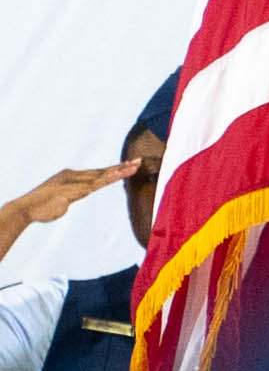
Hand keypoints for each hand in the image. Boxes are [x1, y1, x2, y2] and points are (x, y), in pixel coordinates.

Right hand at [5, 161, 142, 231]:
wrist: (27, 209)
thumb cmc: (41, 209)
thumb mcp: (59, 204)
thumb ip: (65, 201)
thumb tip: (64, 203)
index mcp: (71, 178)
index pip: (96, 174)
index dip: (112, 171)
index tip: (127, 166)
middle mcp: (74, 176)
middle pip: (102, 171)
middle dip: (121, 167)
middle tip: (138, 161)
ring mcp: (75, 181)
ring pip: (102, 175)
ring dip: (120, 170)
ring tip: (135, 166)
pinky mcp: (76, 189)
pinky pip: (97, 183)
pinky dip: (109, 178)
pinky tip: (121, 174)